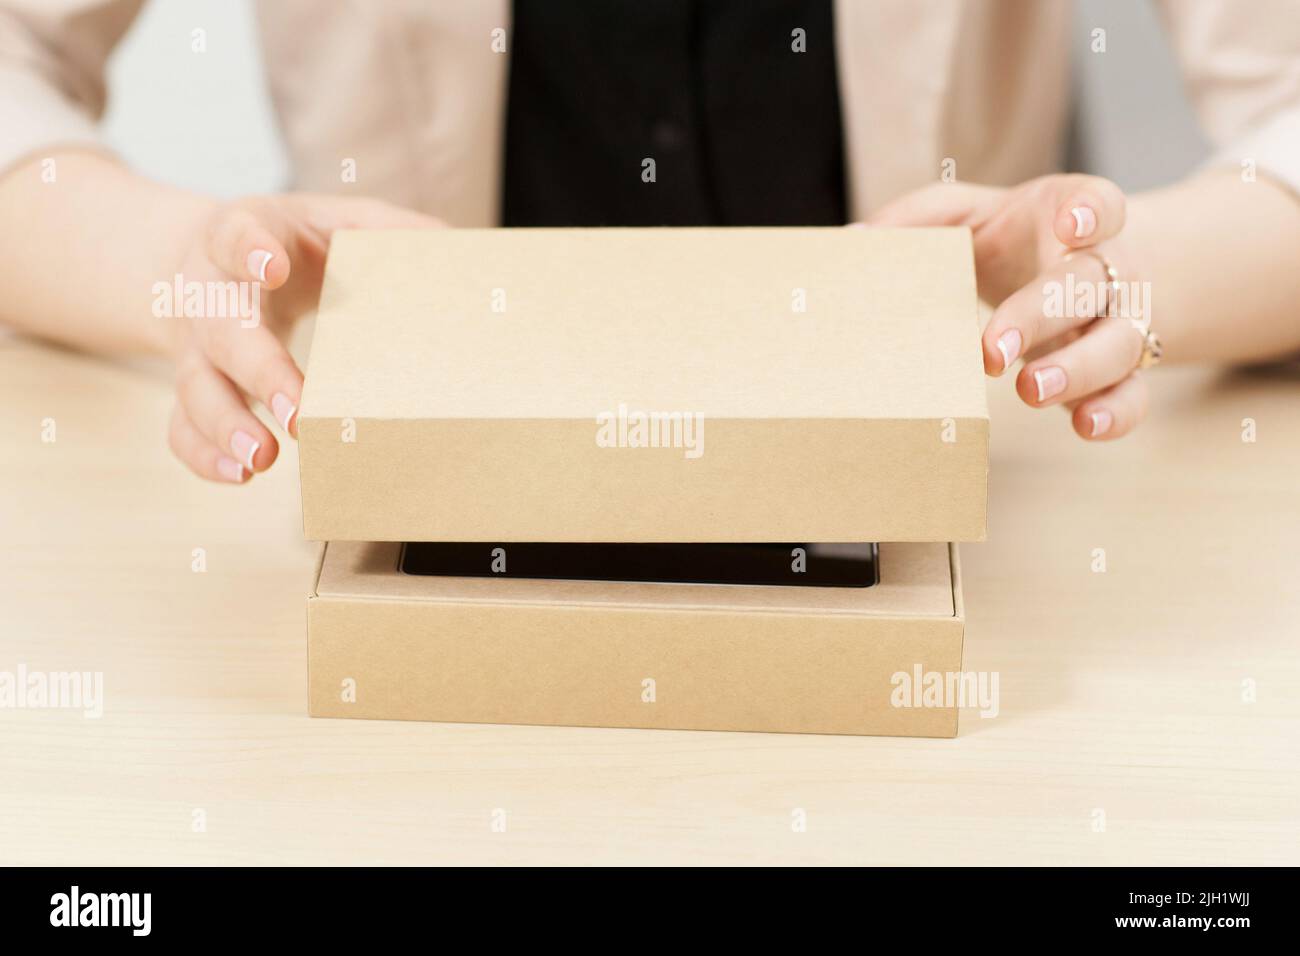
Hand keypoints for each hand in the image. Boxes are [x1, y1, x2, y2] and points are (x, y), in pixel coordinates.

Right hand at [166, 195, 440, 480]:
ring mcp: (198, 344)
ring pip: (196, 386)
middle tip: (299, 413)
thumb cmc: (292, 243)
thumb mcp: (333, 220)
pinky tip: (238, 475)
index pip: (236, 234)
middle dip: (260, 373)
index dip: (250, 249)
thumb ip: (385, 229)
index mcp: (244, 236)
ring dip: (226, 426)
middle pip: (222, 329)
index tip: (275, 266)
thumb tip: (455, 248)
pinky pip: (182, 424)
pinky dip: (202, 454)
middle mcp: (210, 292)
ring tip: (263, 459)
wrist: (213, 262)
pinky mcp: (196, 384)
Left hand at [871, 174, 1148, 440]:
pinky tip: (1085, 426)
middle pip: (1087, 287)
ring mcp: (1116, 322)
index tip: (1069, 226)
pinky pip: (1134, 395)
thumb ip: (918, 219)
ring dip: (1077, 370)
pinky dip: (1115, 412)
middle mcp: (1103, 269)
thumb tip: (854, 239)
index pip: (1099, 204)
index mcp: (1071, 216)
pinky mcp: (1118, 372)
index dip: (1091, 213)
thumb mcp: (967, 215)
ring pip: (1118, 344)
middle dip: (1041, 317)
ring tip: (1030, 390)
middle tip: (992, 352)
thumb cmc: (1009, 238)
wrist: (1076, 265)